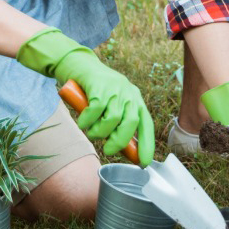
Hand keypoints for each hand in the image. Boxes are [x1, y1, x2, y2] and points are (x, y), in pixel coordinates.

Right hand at [17, 28, 153, 164]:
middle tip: (108, 150)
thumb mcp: (113, 104)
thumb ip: (118, 122)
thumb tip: (121, 149)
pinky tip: (82, 121)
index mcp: (135, 99)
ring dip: (99, 132)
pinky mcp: (98, 86)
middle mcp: (128, 93)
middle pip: (130, 122)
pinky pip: (94, 111)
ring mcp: (114, 89)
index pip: (146, 123)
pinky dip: (87, 121)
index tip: (144, 162)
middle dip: (119, 141)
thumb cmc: (97, 91)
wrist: (81, 65)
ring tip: (91, 131)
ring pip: (112, 119)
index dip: (147, 144)